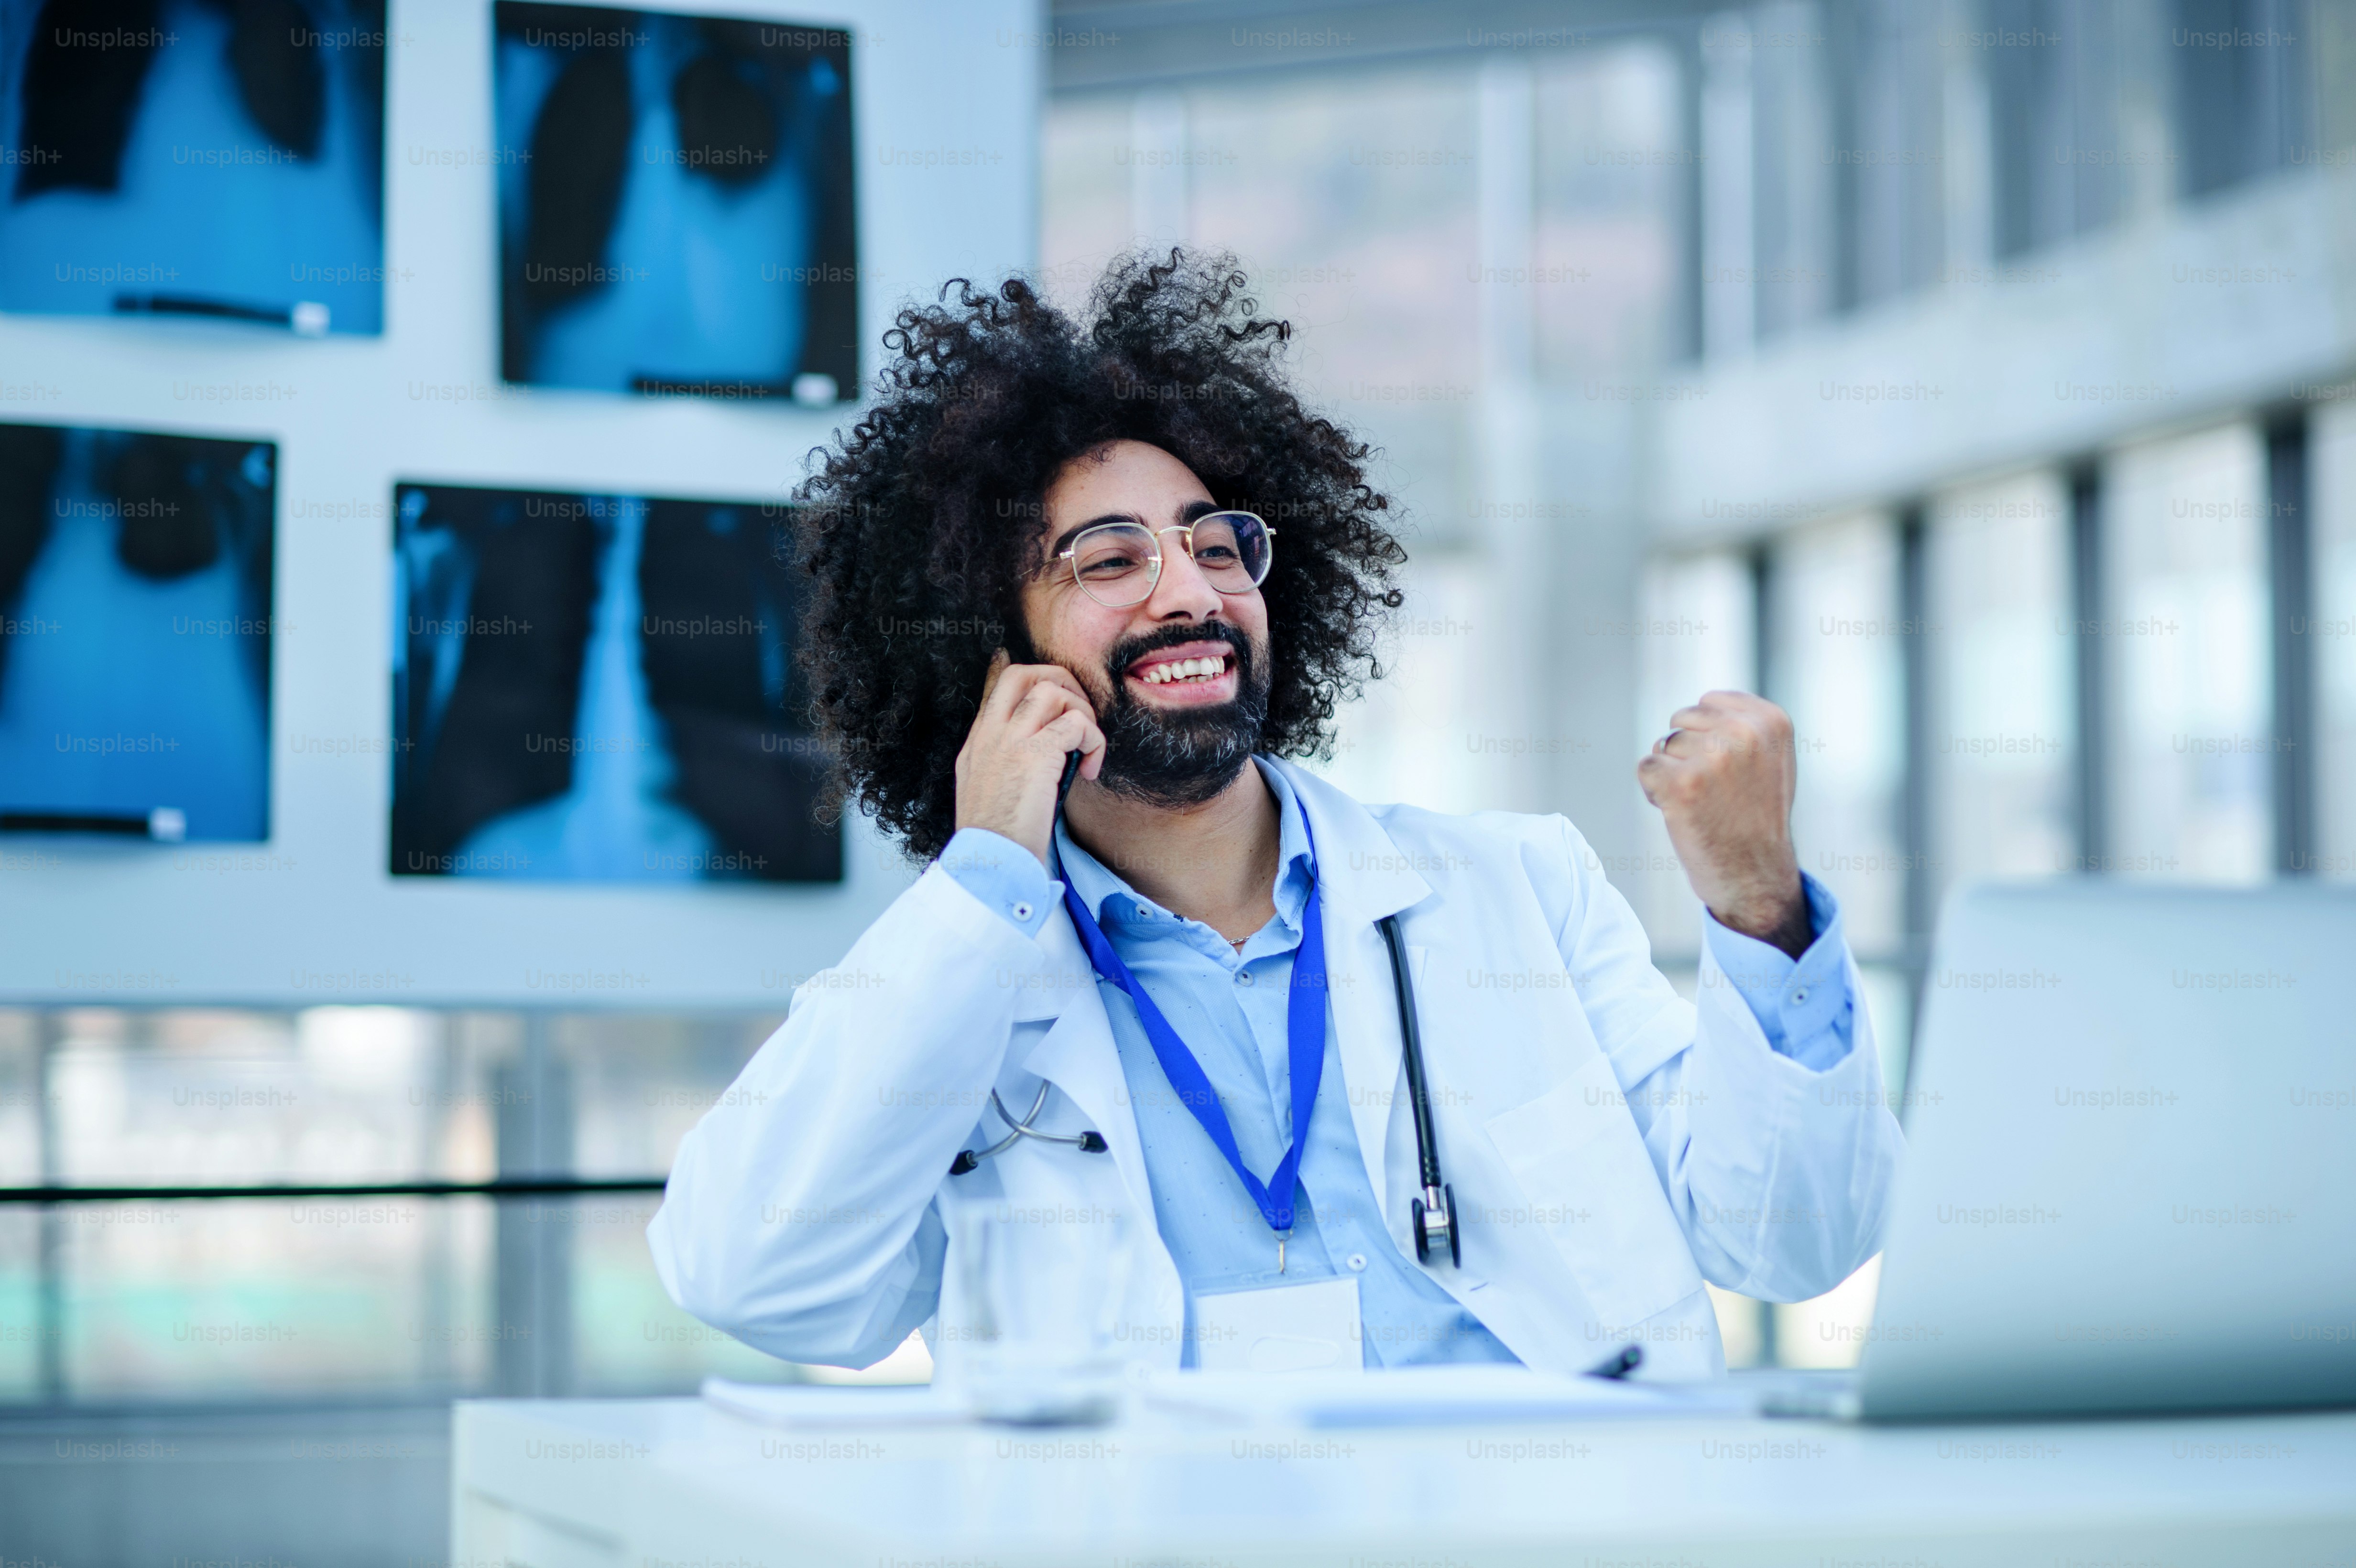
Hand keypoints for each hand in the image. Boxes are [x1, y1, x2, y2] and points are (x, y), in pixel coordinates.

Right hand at [953, 650, 1106, 867]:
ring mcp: (1010, 740)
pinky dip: (1093, 741)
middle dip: (1061, 681)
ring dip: (1082, 714)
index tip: (1053, 682)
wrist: (989, 864)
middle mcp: (990, 734)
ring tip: (1085, 748)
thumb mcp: (986, 793)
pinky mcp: (1035, 754)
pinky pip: (1076, 724)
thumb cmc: (996, 839)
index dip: (1029, 676)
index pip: (998, 685)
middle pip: (1023, 672)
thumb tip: (1042, 754)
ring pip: (1053, 691)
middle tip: (1080, 715)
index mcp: (977, 743)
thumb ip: (1003, 765)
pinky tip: (1089, 770)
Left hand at [1635, 690, 1810, 957]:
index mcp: (1770, 721)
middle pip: (1683, 722)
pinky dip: (1653, 791)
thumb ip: (1742, 724)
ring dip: (1672, 773)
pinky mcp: (1681, 784)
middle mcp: (1745, 733)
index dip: (1707, 737)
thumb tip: (1701, 703)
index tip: (1731, 771)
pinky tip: (1680, 813)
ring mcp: (1714, 757)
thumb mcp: (1769, 758)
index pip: (1709, 703)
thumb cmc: (1755, 819)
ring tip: (1702, 804)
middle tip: (1714, 792)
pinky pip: (1646, 768)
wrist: (1754, 876)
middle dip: (1687, 753)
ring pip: (1664, 745)